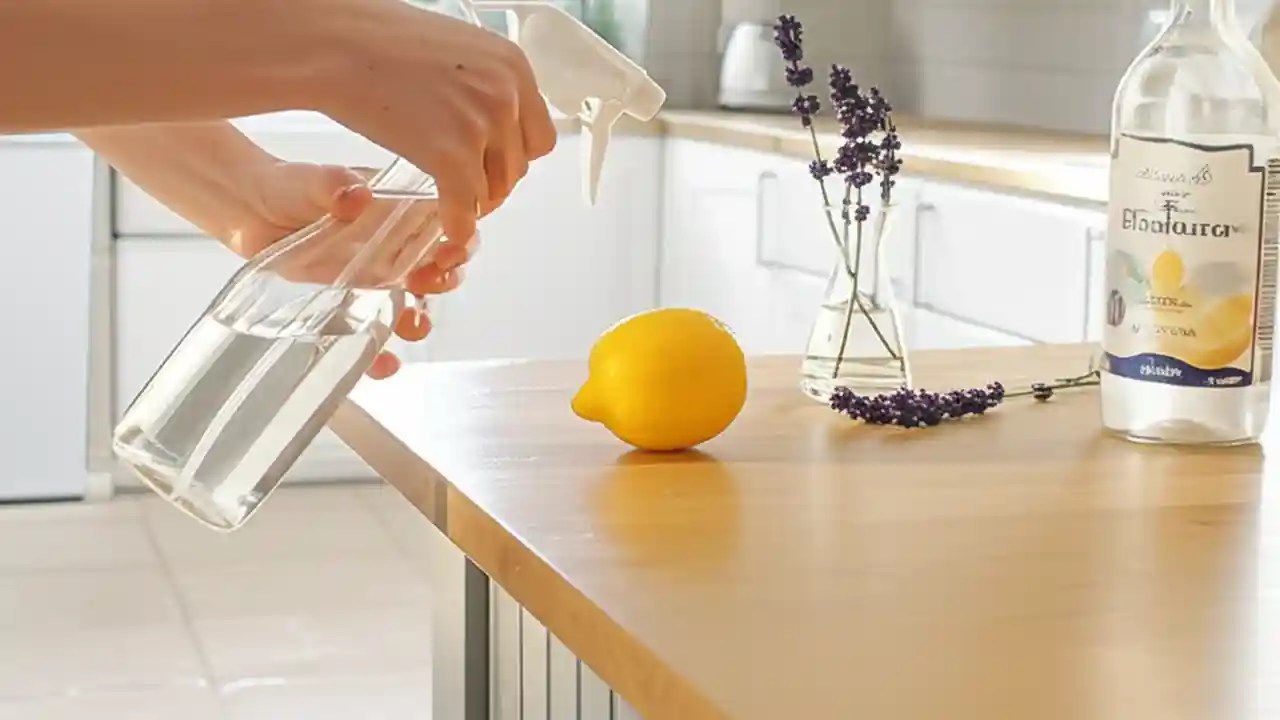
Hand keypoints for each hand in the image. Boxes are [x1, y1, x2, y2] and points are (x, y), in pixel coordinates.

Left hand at [230, 160, 478, 378]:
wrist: (247, 209)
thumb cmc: (287, 186)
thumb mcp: (312, 181)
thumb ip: (334, 186)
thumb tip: (355, 195)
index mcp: (398, 211)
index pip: (447, 224)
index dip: (461, 239)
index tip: (451, 251)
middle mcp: (393, 247)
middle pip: (440, 267)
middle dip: (446, 279)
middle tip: (430, 282)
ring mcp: (373, 278)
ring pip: (413, 304)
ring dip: (421, 319)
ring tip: (412, 326)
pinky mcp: (349, 303)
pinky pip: (372, 332)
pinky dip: (382, 355)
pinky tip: (384, 365)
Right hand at [315, 0, 556, 245]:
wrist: (336, 42)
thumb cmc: (381, 43)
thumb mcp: (458, 52)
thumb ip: (486, 85)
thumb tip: (497, 122)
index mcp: (513, 68)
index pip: (539, 137)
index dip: (512, 156)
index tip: (490, 163)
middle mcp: (506, 95)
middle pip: (519, 168)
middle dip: (492, 181)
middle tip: (464, 186)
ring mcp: (481, 126)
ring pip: (494, 192)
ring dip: (473, 202)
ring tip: (449, 199)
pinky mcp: (450, 155)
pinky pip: (465, 209)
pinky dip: (457, 225)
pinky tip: (446, 227)